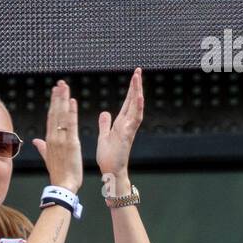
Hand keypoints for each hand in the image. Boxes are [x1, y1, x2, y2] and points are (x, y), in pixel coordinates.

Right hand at [31, 79, 83, 192]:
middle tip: (60, 83)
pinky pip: (71, 125)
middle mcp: (54, 138)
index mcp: (49, 141)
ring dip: (63, 100)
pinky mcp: (71, 144)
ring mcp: (62, 140)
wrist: (63, 186)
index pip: (51, 118)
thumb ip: (42, 148)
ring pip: (62, 116)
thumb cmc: (59, 174)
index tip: (55, 92)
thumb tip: (36, 141)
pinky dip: (71, 112)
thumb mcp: (48, 159)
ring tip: (65, 86)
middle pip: (55, 113)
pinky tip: (72, 101)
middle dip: (57, 97)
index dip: (53, 103)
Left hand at [97, 67, 143, 187]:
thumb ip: (105, 124)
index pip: (128, 102)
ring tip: (138, 78)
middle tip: (138, 70)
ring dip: (137, 93)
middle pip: (133, 101)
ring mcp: (128, 129)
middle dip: (136, 86)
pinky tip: (138, 98)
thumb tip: (105, 113)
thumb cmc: (109, 157)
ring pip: (136, 107)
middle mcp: (127, 124)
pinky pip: (134, 120)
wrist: (111, 172)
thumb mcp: (104, 136)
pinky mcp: (127, 136)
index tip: (134, 76)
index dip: (130, 90)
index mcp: (121, 123)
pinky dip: (137, 108)